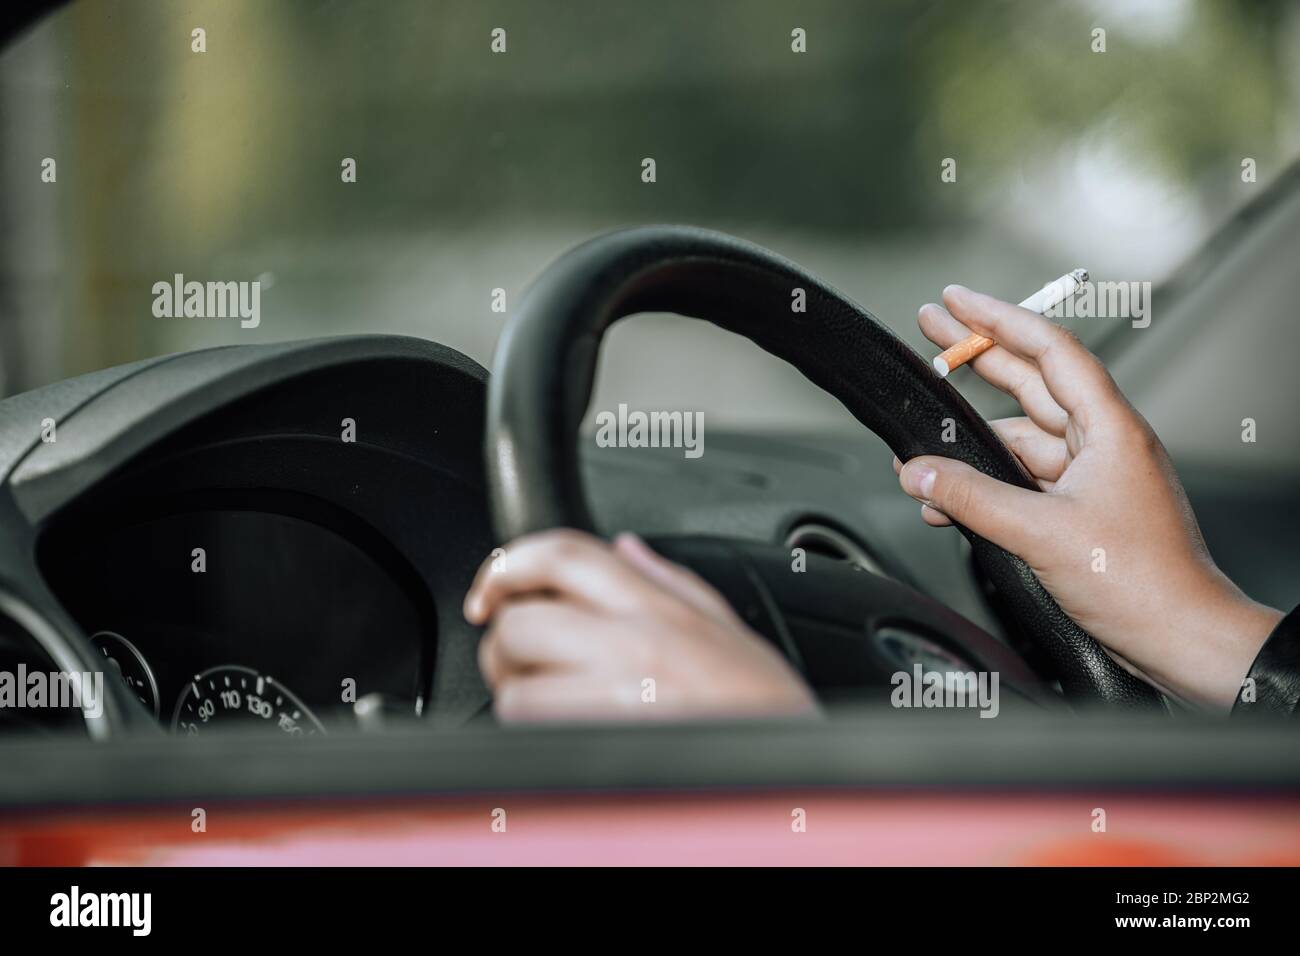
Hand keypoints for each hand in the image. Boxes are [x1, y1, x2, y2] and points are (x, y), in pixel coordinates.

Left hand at [464, 529, 816, 721]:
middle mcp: (635, 645)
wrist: (802, 778)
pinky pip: (535, 739)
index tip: (490, 589)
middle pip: (522, 622)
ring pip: (517, 689)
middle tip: (524, 664)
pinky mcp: (605, 749)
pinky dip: (536, 742)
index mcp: (660, 609)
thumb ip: (671, 581)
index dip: (509, 563)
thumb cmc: (767, 713)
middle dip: (506, 646)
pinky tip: (569, 741)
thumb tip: (626, 547)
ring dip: (521, 701)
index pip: (563, 555)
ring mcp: (618, 700)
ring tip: (555, 709)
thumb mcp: (728, 630)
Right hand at [897, 285, 1279, 710]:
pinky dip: (985, 486)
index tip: (955, 303)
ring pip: (1020, 440)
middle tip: (930, 331)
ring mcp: (1092, 478)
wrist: (1181, 640)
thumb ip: (972, 498)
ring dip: (970, 443)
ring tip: (920, 450)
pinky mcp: (1081, 512)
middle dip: (976, 357)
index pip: (1048, 350)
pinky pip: (1022, 482)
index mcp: (1108, 429)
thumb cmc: (1142, 583)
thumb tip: (919, 473)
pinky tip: (949, 501)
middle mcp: (1102, 444)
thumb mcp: (1042, 533)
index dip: (997, 320)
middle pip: (1031, 382)